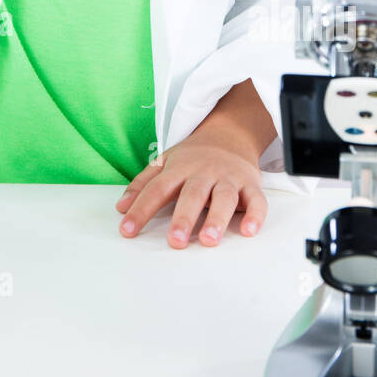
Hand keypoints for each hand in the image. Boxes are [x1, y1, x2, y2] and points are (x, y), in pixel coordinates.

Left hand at [114, 134, 267, 246]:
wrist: (230, 134)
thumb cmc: (193, 156)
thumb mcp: (165, 163)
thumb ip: (143, 185)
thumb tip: (120, 209)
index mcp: (179, 168)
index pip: (157, 189)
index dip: (141, 209)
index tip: (127, 230)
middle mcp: (204, 172)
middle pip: (192, 195)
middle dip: (183, 218)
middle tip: (175, 241)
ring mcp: (229, 178)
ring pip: (224, 198)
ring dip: (217, 219)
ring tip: (209, 240)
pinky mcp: (251, 185)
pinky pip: (256, 200)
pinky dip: (255, 215)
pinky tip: (249, 230)